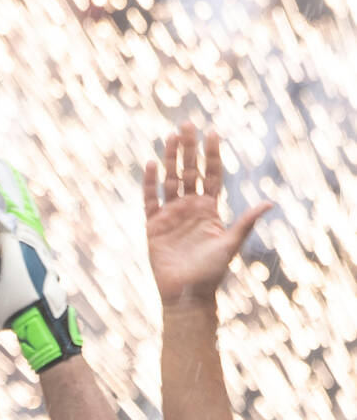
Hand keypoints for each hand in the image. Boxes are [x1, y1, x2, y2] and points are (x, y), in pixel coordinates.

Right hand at [0, 155, 82, 371]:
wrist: (43, 320)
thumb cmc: (12, 314)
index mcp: (13, 249)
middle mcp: (26, 240)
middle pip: (13, 200)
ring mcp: (35, 240)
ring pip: (22, 205)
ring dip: (10, 185)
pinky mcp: (39, 244)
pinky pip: (28, 214)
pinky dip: (19, 198)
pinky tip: (13, 187)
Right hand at [144, 122, 271, 304]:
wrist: (186, 295)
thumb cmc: (211, 273)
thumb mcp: (230, 244)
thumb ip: (245, 223)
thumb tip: (269, 203)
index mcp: (209, 209)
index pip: (211, 175)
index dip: (212, 155)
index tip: (212, 132)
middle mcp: (190, 207)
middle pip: (188, 171)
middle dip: (188, 149)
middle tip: (187, 125)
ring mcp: (171, 215)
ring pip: (169, 180)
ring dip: (169, 159)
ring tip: (170, 137)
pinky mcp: (154, 225)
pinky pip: (150, 199)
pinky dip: (149, 183)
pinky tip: (151, 165)